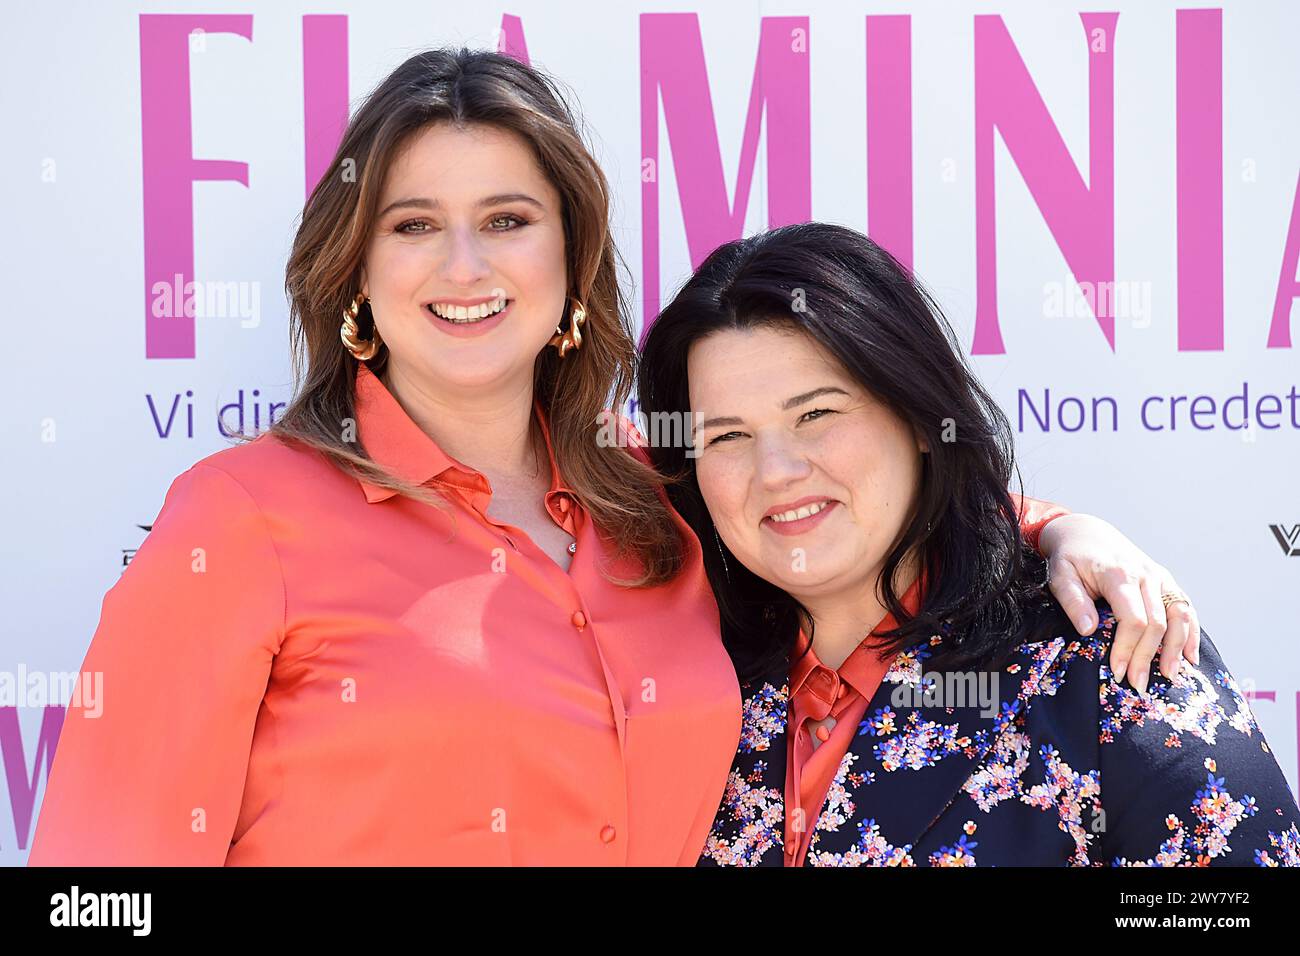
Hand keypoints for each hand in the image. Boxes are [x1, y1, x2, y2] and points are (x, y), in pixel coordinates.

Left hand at [1037, 514, 1199, 694]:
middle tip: (1138, 684)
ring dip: (1177, 648)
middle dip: (1148, 657)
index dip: (1127, 648)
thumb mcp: (1060, 576)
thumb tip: (1088, 630)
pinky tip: (1190, 656)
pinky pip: (1185, 607)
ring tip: (1169, 676)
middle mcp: (1145, 575)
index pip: (1133, 619)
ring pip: (1179, 615)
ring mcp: (1159, 576)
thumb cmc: (1070, 558)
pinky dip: (1191, 632)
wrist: (1086, 533)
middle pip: (1157, 623)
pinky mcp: (1165, 580)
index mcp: (1119, 575)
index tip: (1117, 671)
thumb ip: (1073, 601)